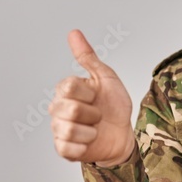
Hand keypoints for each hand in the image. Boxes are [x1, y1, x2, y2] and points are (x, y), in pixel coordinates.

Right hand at [49, 30, 135, 165]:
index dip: (89, 93)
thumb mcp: (105, 78)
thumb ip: (87, 57)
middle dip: (92, 113)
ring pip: (69, 129)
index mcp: (65, 90)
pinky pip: (68, 148)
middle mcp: (57, 108)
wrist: (124, 133)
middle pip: (69, 109)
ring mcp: (58, 129)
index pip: (68, 86)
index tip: (96, 96)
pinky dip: (84, 146)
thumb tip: (74, 33)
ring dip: (91, 131)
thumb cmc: (114, 105)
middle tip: (98, 115)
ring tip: (94, 129)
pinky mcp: (62, 149)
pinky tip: (89, 142)